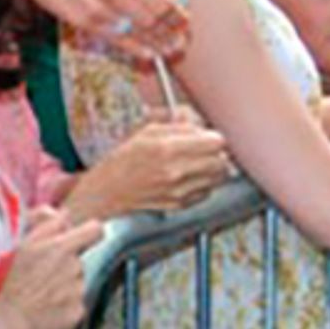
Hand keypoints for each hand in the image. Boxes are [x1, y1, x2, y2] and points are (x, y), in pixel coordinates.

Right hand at [0, 207, 102, 328]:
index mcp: (61, 247)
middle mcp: (74, 268)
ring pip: (76, 282)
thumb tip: (64, 214)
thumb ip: (48, 222)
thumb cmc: (5, 281)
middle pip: (79, 260)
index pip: (95, 230)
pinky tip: (44, 307)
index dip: (88, 232)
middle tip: (41, 273)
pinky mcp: (77, 312)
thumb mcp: (21, 242)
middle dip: (65, 264)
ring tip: (39, 292)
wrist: (4, 320)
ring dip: (63, 285)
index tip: (81, 238)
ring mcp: (77, 291)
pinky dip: (63, 306)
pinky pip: (75, 303)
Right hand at [10, 0, 190, 60]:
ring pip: (138, 34)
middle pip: (154, 21)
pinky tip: (146, 54)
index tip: (186, 20)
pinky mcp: (83, 21)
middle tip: (182, 40)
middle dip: (172, 34)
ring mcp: (99, 10)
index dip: (178, 15)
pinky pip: (115, 40)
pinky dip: (134, 49)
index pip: (163, 1)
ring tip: (170, 51)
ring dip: (158, 45)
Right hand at [65, 110, 230, 219]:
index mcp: (167, 148)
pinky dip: (204, 183)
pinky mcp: (180, 205)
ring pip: (218, 178)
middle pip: (221, 161)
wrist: (107, 192)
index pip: (215, 142)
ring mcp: (179, 191)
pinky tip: (189, 177)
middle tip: (205, 149)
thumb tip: (201, 124)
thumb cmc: (124, 160)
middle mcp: (175, 172)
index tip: (208, 136)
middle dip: (216, 153)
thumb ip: (179, 125)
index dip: (213, 137)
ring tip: (197, 163)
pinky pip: (207, 192)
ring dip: (213, 168)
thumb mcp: (149, 131)